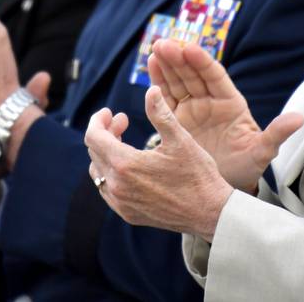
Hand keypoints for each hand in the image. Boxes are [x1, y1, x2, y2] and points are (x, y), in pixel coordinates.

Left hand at [85, 86, 233, 241]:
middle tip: (122, 121)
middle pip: (95, 152)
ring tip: (125, 142)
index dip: (98, 120)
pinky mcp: (128, 214)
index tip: (110, 112)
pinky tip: (129, 165)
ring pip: (98, 172)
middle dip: (105, 132)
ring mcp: (121, 203)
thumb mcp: (180, 139)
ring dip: (107, 153)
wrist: (210, 213)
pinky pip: (107, 190)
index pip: (94, 137)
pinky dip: (111, 173)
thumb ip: (161, 113)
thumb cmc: (197, 174)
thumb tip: (151, 89)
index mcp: (126, 164)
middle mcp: (118, 186)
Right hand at [148, 39, 302, 192]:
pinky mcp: (177, 118)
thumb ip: (276, 134)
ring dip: (167, 64)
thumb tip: (300, 119)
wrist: (223, 187)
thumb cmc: (247, 167)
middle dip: (180, 58)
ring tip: (156, 48)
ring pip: (179, 80)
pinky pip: (166, 96)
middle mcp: (210, 101)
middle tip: (165, 44)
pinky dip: (158, 80)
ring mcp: (193, 107)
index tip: (189, 48)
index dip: (202, 62)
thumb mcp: (261, 152)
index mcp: (231, 103)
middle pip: (194, 74)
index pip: (216, 77)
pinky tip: (151, 63)